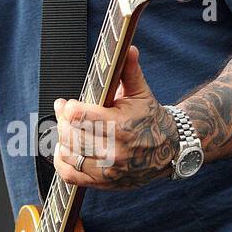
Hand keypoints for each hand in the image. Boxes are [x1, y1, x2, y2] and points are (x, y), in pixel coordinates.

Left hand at [53, 44, 177, 188]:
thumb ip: (129, 70)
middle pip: (70, 135)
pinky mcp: (105, 183)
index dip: (67, 108)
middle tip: (64, 114)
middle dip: (62, 122)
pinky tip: (66, 151)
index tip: (67, 103)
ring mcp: (109, 170)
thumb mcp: (141, 93)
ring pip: (68, 155)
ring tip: (67, 131)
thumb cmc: (150, 117)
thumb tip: (127, 47)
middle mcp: (114, 151)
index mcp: (121, 126)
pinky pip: (71, 177)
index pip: (78, 116)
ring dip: (62, 141)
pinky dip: (62, 163)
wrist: (170, 150)